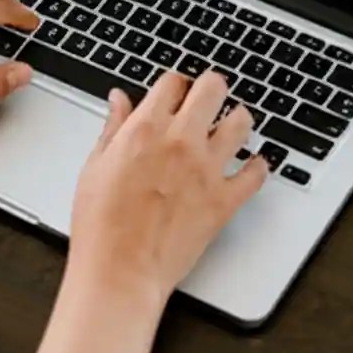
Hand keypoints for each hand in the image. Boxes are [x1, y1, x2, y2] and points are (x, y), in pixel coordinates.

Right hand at [68, 71, 269, 305]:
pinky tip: (250, 166)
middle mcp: (180, 142)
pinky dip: (257, 167)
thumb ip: (112, 128)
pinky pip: (257, 173)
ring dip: (237, 120)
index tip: (176, 92)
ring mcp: (207, 170)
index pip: (173, 81)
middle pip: (213, 87)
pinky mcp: (225, 201)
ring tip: (231, 126)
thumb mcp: (95, 167)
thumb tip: (119, 99)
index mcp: (145, 130)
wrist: (120, 271)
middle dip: (211, 87)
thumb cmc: (101, 226)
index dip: (175, 84)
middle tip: (209, 97)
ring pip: (241, 122)